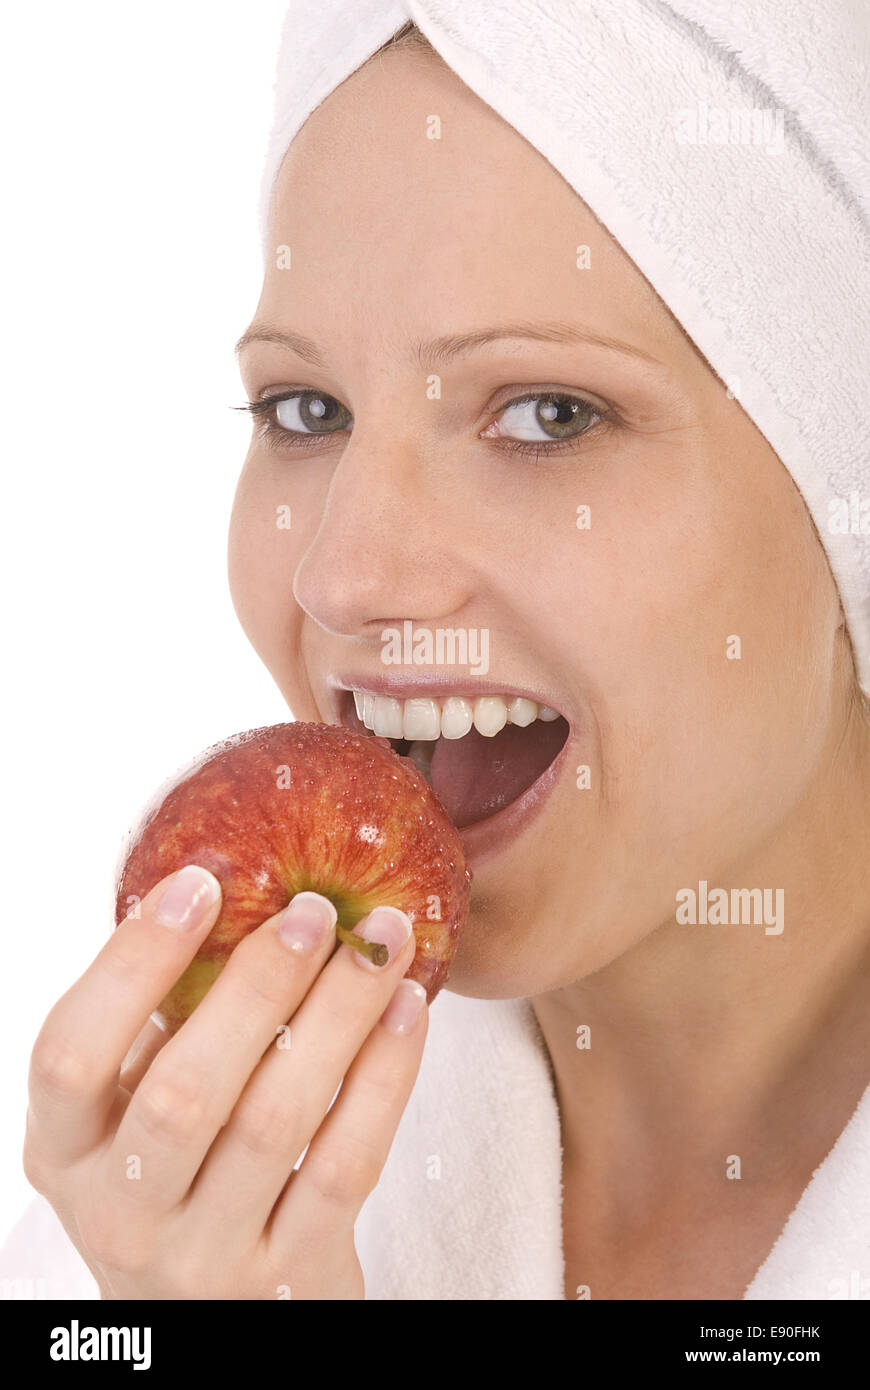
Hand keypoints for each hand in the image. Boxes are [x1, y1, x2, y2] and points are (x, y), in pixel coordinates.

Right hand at [23, 865, 425, 1298]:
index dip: (131, 963)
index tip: (201, 883)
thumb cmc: (176, 1178)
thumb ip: (158, 1027)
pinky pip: (345, 1164)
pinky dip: (384, 1078)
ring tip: (384, 939)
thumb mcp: (131, 1115)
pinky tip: (407, 1011)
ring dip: (339, 1014)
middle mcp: (121, 1214)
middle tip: (315, 909)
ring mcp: (206, 1257)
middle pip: (185, 1093)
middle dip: (258, 986)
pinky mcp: (292, 1279)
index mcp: (65, 1152)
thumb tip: (228, 889)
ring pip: (276, 1121)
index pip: (69, 1055)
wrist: (216, 1320)